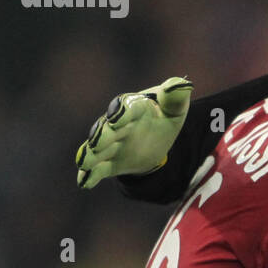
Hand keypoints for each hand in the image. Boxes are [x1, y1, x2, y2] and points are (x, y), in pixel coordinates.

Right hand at [76, 77, 191, 188]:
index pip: (125, 106)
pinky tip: (84, 183)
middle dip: (102, 135)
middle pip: (107, 128)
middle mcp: (118, 124)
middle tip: (97, 143)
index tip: (117, 119)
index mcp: (134, 107)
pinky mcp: (111, 162)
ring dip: (90, 155)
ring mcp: (112, 143)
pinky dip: (90, 175)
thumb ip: (177, 97)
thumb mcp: (176, 108)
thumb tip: (183, 85)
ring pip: (98, 148)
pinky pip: (99, 169)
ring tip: (84, 163)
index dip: (121, 113)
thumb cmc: (166, 115)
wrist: (158, 137)